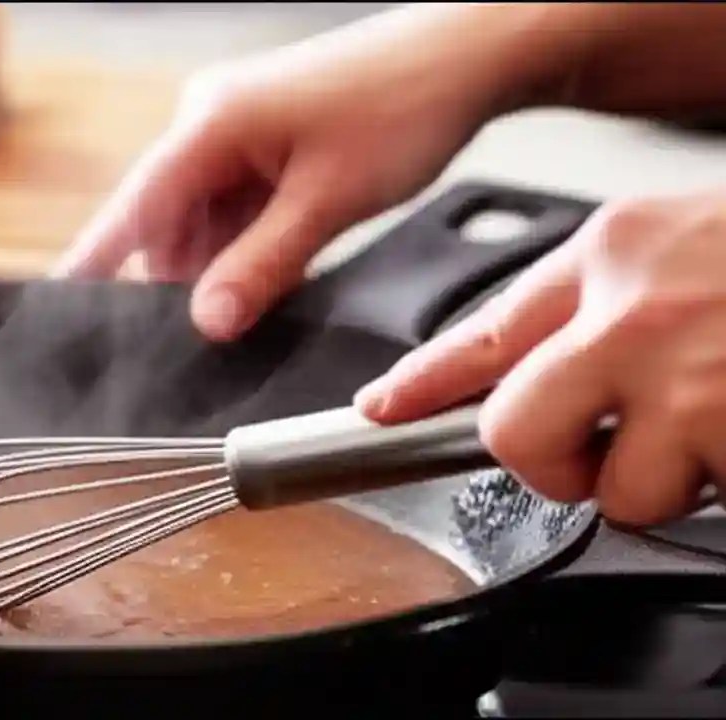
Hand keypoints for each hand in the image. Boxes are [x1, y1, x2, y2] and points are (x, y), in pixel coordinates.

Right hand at [54, 6, 561, 341]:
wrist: (466, 57)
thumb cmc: (403, 106)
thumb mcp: (327, 204)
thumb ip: (260, 267)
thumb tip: (206, 322)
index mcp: (209, 124)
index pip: (133, 207)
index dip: (97, 262)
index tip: (64, 307)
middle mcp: (208, 120)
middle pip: (166, 221)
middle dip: (188, 276)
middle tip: (221, 325)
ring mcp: (234, 128)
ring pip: (203, 218)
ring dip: (227, 260)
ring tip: (278, 277)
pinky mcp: (262, 138)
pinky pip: (234, 204)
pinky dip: (250, 239)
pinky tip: (282, 258)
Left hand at [354, 191, 725, 525]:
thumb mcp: (696, 231)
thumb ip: (621, 289)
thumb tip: (568, 355)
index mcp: (616, 249)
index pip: (487, 330)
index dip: (424, 380)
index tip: (381, 406)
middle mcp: (631, 313)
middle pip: (511, 433)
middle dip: (552, 465)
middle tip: (603, 455)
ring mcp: (681, 379)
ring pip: (614, 493)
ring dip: (665, 483)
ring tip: (718, 428)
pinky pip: (698, 505)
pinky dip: (724, 484)